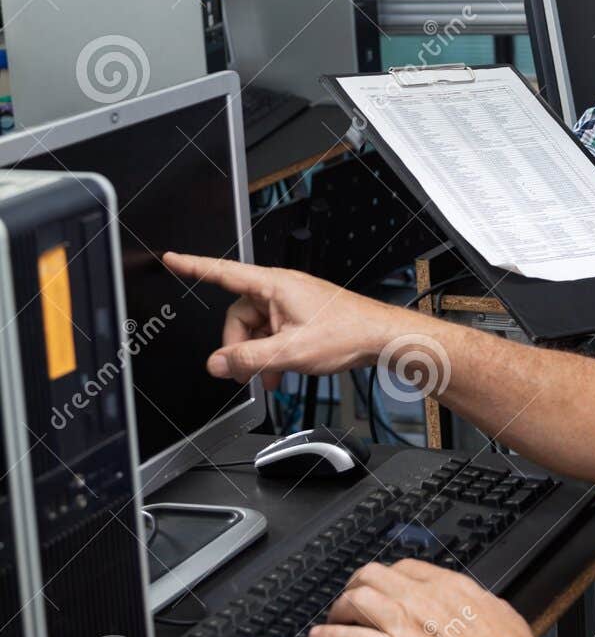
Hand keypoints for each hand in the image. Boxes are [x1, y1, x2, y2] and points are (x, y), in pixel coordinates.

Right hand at [162, 252, 396, 388]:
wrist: (379, 337)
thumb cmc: (347, 332)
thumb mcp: (290, 351)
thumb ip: (249, 358)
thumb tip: (218, 363)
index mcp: (273, 285)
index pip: (224, 272)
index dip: (194, 266)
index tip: (172, 258)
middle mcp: (280, 289)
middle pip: (238, 315)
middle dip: (238, 346)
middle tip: (243, 373)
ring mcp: (291, 302)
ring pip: (256, 328)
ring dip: (257, 354)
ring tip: (268, 377)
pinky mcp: (300, 315)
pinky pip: (273, 332)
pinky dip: (271, 352)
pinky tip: (279, 373)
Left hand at [309, 560, 548, 636]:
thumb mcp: (499, 613)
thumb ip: (478, 606)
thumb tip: (476, 608)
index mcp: (450, 587)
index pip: (406, 568)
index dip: (387, 576)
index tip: (382, 586)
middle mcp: (423, 598)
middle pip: (373, 575)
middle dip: (355, 585)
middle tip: (350, 599)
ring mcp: (405, 624)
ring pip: (356, 600)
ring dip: (339, 609)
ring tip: (333, 620)